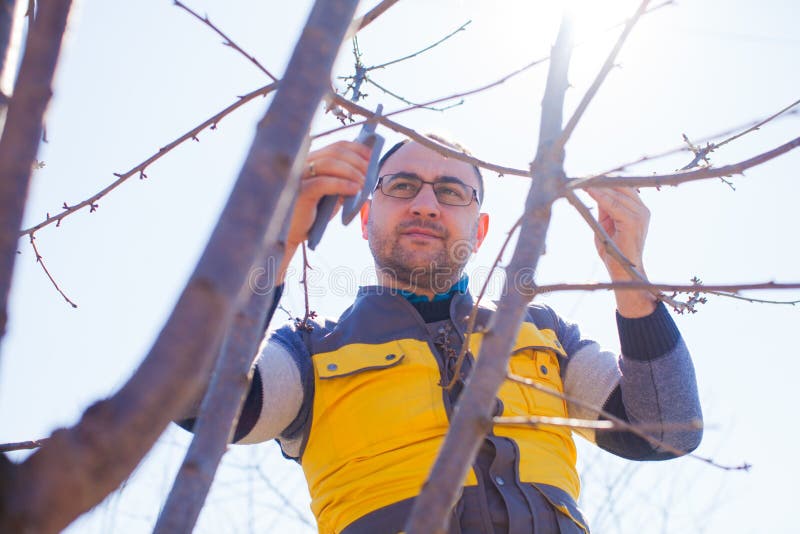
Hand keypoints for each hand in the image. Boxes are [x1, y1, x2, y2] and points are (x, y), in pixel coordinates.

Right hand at [285, 140, 370, 247]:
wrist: (292, 234)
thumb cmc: (312, 214)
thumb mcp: (332, 195)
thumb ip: (344, 182)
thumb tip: (366, 173)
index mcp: (311, 161)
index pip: (336, 146)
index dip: (357, 149)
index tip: (372, 157)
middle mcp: (303, 163)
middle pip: (334, 152)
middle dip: (357, 161)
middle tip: (370, 172)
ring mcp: (299, 176)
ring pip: (329, 163)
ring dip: (352, 172)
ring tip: (364, 183)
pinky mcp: (299, 191)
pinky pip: (323, 183)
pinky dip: (342, 184)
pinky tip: (354, 190)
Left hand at [586, 186, 655, 316]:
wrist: (623, 273)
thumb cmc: (613, 250)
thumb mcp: (606, 223)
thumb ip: (604, 207)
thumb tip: (593, 189)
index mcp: (638, 209)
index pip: (623, 186)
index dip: (605, 178)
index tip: (587, 172)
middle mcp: (642, 209)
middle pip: (621, 186)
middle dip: (600, 179)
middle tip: (581, 173)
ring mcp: (640, 215)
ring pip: (616, 193)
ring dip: (597, 185)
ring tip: (581, 178)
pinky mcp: (634, 222)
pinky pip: (614, 205)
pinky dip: (600, 196)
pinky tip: (588, 190)